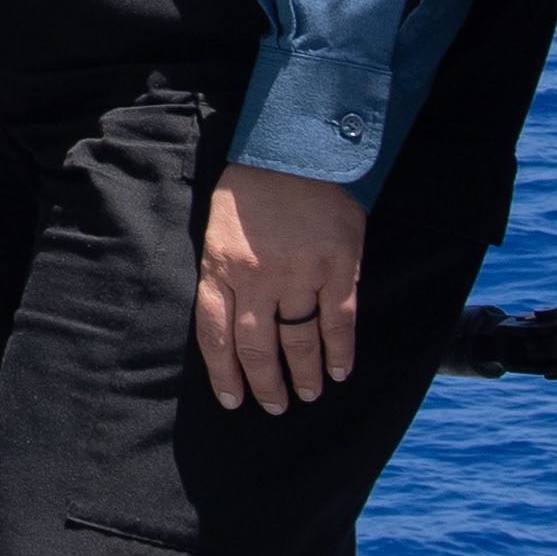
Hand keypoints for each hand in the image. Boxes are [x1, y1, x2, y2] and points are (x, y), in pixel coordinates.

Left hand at [195, 162, 365, 414]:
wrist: (297, 149)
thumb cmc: (250, 190)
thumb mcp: (217, 230)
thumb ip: (222, 276)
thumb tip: (227, 327)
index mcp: (220, 267)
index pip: (215, 336)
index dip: (224, 374)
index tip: (232, 400)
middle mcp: (257, 277)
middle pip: (258, 347)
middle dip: (265, 385)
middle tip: (274, 407)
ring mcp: (300, 273)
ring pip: (300, 341)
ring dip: (304, 375)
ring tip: (308, 394)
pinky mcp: (339, 267)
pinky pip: (339, 322)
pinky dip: (341, 353)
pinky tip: (341, 372)